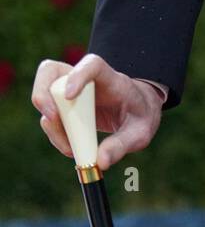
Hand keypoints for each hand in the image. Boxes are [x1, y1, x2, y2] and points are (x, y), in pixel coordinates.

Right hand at [32, 54, 162, 170]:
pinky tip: (71, 147)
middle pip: (52, 71)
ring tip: (71, 148)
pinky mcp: (64, 106)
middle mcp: (85, 80)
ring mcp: (71, 90)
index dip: (77, 76)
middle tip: (51, 119)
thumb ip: (122, 144)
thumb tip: (100, 161)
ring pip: (45, 96)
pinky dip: (54, 134)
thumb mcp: (140, 132)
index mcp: (110, 79)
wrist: (139, 110)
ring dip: (51, 125)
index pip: (92, 65)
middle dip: (43, 94)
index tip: (70, 96)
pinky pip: (49, 117)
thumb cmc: (141, 115)